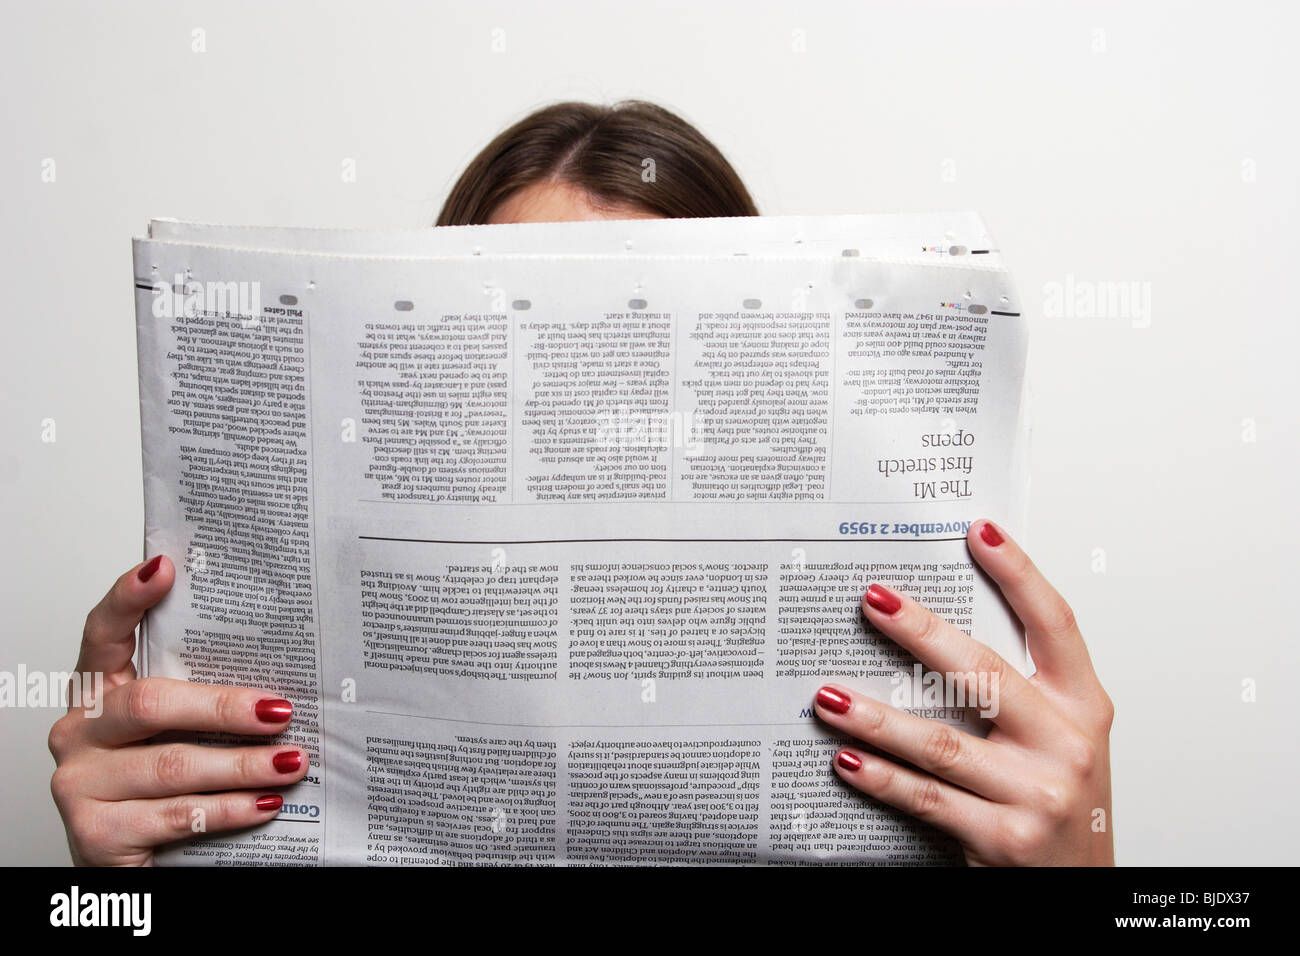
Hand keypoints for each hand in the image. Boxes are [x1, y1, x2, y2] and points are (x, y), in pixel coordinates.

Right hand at [48, 555, 308, 864]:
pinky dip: (230, 809)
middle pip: (150, 703)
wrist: (139, 865)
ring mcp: (82, 784)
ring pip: (173, 764)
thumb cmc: (165, 787)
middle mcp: (80, 733)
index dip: (128, 599)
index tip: (163, 567)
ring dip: (243, 764)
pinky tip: (264, 803)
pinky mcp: (96, 834)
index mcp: (100, 695)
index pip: (103, 634)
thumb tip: (284, 680)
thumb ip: (205, 700)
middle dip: (225, 707)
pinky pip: (176, 815)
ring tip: (292, 761)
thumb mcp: (180, 734)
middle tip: (281, 711)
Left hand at [813, 520, 1113, 864]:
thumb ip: (1022, 690)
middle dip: (923, 632)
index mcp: (1083, 707)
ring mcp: (1038, 794)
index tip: (979, 531)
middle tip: (872, 600)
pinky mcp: (1004, 839)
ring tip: (829, 696)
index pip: (1054, 624)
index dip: (1020, 573)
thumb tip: (937, 629)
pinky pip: (927, 799)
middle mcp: (1068, 745)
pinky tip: (846, 759)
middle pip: (985, 674)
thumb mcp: (1062, 739)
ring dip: (878, 716)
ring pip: (942, 742)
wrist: (1084, 892)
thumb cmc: (1063, 804)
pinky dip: (882, 777)